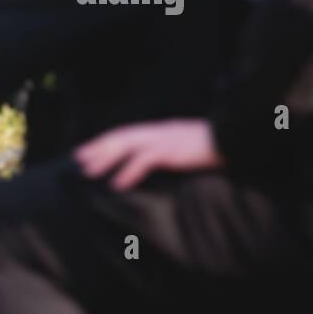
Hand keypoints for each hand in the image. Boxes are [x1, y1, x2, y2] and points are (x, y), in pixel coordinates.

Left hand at [74, 119, 223, 190]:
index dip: (104, 141)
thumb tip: (151, 160)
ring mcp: (164, 139)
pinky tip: (118, 184)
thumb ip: (166, 149)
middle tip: (78, 159)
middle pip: (120, 137)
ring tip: (89, 172)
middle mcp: (158, 131)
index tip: (86, 150)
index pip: (125, 133)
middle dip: (97, 148)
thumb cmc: (211, 145)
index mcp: (159, 130)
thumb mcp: (183, 145)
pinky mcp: (172, 150)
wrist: (234, 137)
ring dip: (106, 159)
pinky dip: (128, 172)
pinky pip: (144, 160)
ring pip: (126, 146)